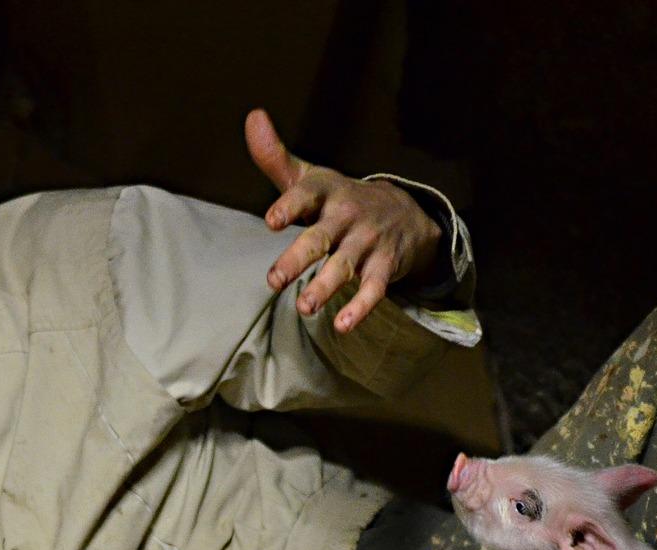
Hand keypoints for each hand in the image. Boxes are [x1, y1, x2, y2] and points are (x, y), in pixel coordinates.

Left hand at [245, 107, 441, 332]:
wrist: (404, 211)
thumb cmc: (340, 199)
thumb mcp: (310, 177)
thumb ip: (276, 157)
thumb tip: (252, 117)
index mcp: (326, 192)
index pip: (306, 196)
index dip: (290, 206)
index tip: (272, 222)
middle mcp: (346, 216)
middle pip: (320, 239)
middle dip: (299, 258)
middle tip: (274, 280)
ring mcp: (367, 243)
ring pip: (344, 267)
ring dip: (325, 288)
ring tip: (304, 308)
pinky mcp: (384, 266)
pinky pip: (374, 289)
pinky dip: (361, 308)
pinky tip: (343, 326)